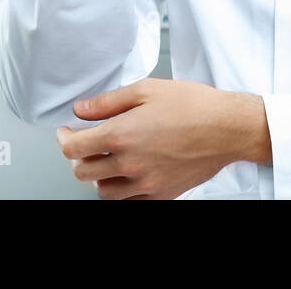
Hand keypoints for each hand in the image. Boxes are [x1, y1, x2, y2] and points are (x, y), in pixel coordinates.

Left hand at [56, 78, 270, 199]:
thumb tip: (81, 109)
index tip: (66, 132)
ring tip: (106, 159)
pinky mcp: (161, 194)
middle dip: (78, 157)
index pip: (73, 148)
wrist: (227, 128)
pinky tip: (127, 173)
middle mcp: (129, 164)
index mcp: (121, 135)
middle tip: (84, 143)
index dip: (63, 138)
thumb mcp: (146, 89)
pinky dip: (121, 189)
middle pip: (83, 172)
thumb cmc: (193, 106)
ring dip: (98, 176)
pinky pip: (129, 201)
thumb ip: (108, 102)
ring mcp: (145, 183)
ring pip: (103, 191)